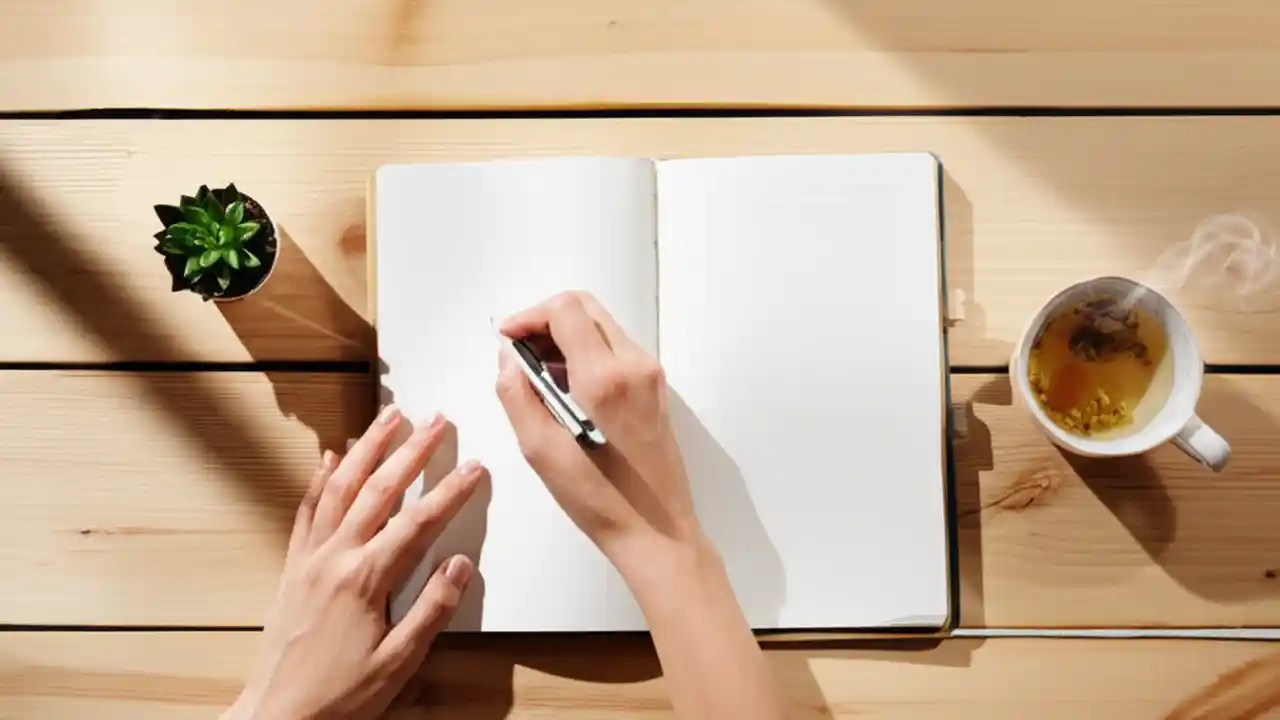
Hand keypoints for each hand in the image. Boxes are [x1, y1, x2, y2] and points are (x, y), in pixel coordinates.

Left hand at [224, 409, 487, 719]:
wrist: (278, 716)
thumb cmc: (338, 696)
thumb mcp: (398, 662)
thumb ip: (431, 611)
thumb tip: (459, 567)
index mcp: (366, 580)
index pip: (418, 522)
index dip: (450, 491)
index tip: (473, 467)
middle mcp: (334, 559)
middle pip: (379, 490)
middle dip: (411, 451)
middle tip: (436, 421)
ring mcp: (310, 559)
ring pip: (340, 488)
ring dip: (367, 449)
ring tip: (388, 418)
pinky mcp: (292, 568)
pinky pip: (306, 511)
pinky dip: (319, 480)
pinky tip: (330, 458)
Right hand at [494, 291, 703, 578]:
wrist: (658, 531)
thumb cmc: (599, 500)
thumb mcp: (541, 451)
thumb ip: (517, 396)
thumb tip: (508, 359)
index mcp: (604, 378)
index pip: (565, 310)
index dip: (528, 316)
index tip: (507, 339)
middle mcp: (634, 365)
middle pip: (586, 309)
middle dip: (546, 320)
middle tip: (519, 352)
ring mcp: (651, 375)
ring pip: (602, 327)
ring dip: (566, 336)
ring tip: (538, 374)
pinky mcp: (657, 388)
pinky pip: (617, 349)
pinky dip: (587, 352)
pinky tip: (566, 387)